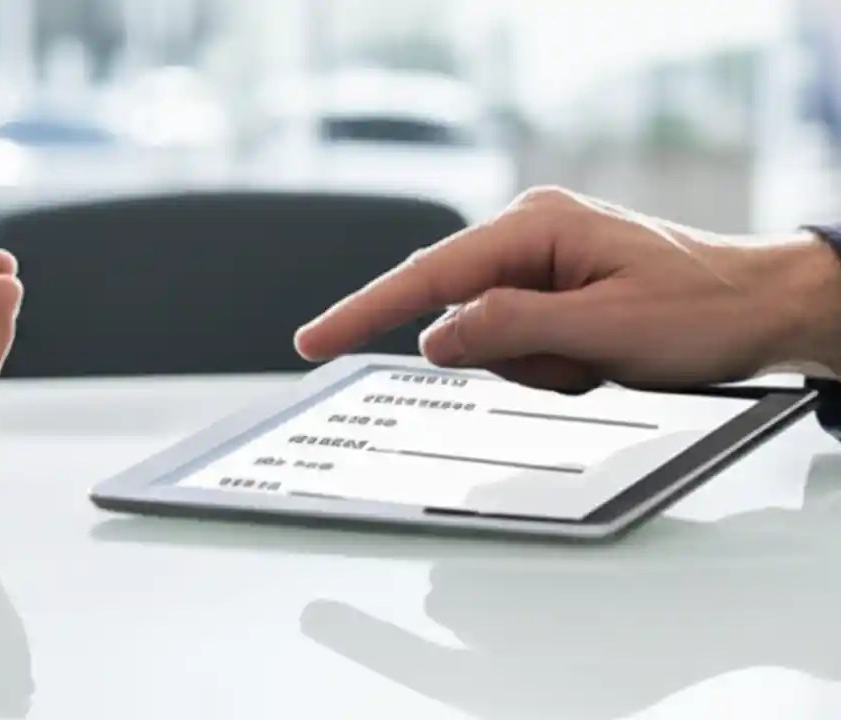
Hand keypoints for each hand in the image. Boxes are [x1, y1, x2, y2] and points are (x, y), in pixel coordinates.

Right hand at [296, 186, 840, 391]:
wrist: (765, 308)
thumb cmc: (703, 309)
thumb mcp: (605, 330)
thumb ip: (510, 330)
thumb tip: (435, 338)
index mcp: (535, 227)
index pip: (426, 277)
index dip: (363, 310)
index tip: (313, 340)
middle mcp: (529, 236)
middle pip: (460, 313)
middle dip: (509, 356)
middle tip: (578, 363)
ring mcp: (540, 264)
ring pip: (488, 339)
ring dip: (538, 367)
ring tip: (600, 358)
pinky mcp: (552, 291)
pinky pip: (518, 344)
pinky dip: (552, 366)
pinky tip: (599, 358)